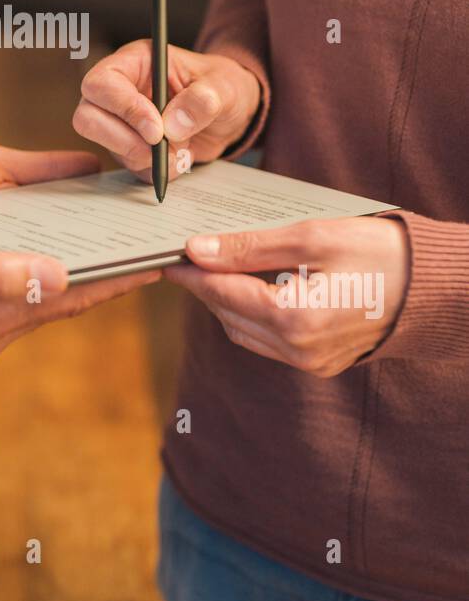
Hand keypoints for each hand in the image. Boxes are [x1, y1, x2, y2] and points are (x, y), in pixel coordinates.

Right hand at [0, 145, 159, 364]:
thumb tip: (60, 274)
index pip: (77, 294)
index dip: (121, 276)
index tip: (167, 257)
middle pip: (66, 300)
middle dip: (108, 276)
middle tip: (152, 248)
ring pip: (41, 300)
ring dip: (75, 278)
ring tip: (111, 250)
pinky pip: (12, 301)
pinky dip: (38, 280)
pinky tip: (41, 261)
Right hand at [73, 39, 260, 182]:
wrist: (230, 115)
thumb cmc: (223, 88)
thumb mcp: (225, 86)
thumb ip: (203, 99)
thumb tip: (174, 124)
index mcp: (135, 63)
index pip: (102, 83)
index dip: (123, 108)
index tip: (156, 128)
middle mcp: (120, 92)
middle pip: (87, 118)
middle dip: (123, 139)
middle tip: (160, 145)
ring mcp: (121, 123)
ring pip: (107, 147)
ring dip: (145, 156)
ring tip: (180, 147)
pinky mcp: (131, 149)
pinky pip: (131, 168)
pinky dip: (157, 170)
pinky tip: (179, 156)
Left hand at [164, 215, 410, 375]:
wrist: (434, 288)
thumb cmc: (380, 253)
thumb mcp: (313, 237)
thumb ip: (250, 246)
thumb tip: (198, 249)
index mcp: (295, 320)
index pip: (223, 293)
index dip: (192, 273)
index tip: (167, 255)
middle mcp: (298, 351)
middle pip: (229, 315)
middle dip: (205, 286)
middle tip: (187, 256)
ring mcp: (309, 363)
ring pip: (244, 332)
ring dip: (225, 302)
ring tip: (214, 267)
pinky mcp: (319, 363)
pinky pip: (268, 341)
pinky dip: (250, 315)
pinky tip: (249, 287)